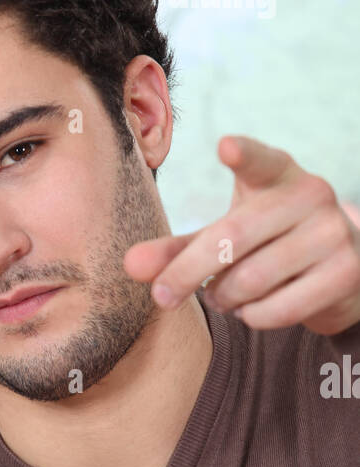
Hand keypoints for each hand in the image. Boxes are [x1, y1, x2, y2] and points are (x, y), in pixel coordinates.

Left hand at [124, 136, 359, 336]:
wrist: (340, 270)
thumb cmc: (268, 245)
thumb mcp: (225, 237)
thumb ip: (177, 250)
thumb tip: (129, 266)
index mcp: (278, 175)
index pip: (260, 161)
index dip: (244, 155)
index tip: (225, 148)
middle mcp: (310, 195)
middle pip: (232, 238)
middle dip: (186, 273)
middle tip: (162, 296)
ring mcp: (332, 233)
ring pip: (251, 280)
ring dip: (223, 299)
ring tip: (222, 297)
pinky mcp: (345, 273)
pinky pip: (277, 309)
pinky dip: (252, 318)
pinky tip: (252, 310)